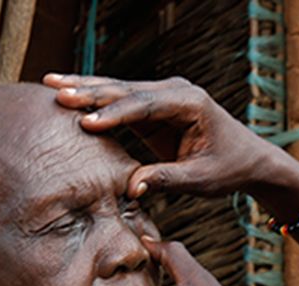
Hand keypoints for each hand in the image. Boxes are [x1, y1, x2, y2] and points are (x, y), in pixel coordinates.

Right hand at [43, 74, 298, 208]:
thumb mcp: (202, 180)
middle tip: (57, 93)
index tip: (87, 122)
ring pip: (119, 89)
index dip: (115, 114)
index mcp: (190, 103)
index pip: (146, 106)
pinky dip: (95, 98)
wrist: (248, 158)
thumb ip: (168, 179)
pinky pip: (121, 100)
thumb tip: (132, 188)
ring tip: (50, 83)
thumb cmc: (228, 168)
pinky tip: (67, 92)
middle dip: (91, 92)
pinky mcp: (154, 105)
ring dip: (86, 88)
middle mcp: (175, 91)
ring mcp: (163, 94)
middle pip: (127, 89)